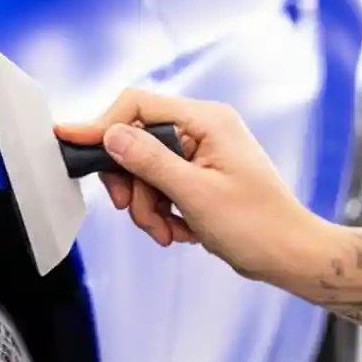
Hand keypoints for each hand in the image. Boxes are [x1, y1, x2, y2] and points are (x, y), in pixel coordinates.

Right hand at [55, 89, 333, 280]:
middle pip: (136, 141)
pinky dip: (161, 212)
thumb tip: (111, 135)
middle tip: (133, 210)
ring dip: (146, 205)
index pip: (138, 105)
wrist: (290, 255)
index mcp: (207, 121)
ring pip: (144, 170)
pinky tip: (179, 231)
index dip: (102, 124)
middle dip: (130, 182)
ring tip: (166, 231)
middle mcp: (203, 130)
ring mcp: (201, 153)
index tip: (71, 140)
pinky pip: (159, 186)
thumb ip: (149, 161)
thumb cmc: (258, 225)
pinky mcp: (198, 176)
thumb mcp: (195, 193)